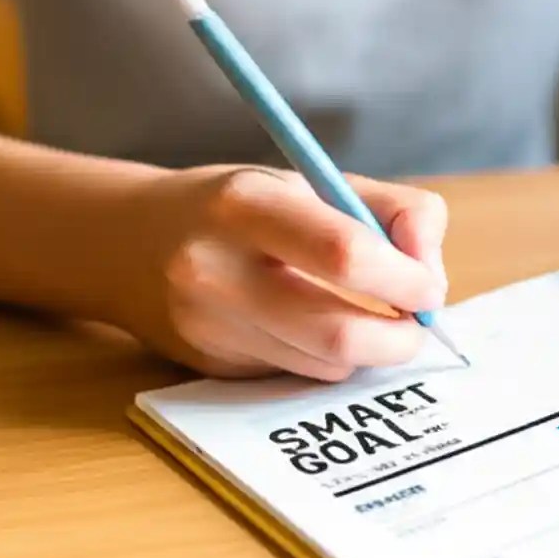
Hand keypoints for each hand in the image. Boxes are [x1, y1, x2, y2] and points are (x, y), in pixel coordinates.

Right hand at [132, 166, 447, 380]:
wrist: (126, 241)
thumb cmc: (237, 207)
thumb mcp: (309, 182)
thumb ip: (391, 210)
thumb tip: (432, 273)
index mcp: (246, 204)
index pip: (346, 252)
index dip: (406, 278)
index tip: (429, 287)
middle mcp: (216, 269)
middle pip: (338, 331)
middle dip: (399, 337)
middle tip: (416, 323)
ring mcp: (208, 326)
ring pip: (325, 364)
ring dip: (366, 349)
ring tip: (366, 316)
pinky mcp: (210, 366)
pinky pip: (297, 375)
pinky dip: (327, 358)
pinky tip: (311, 326)